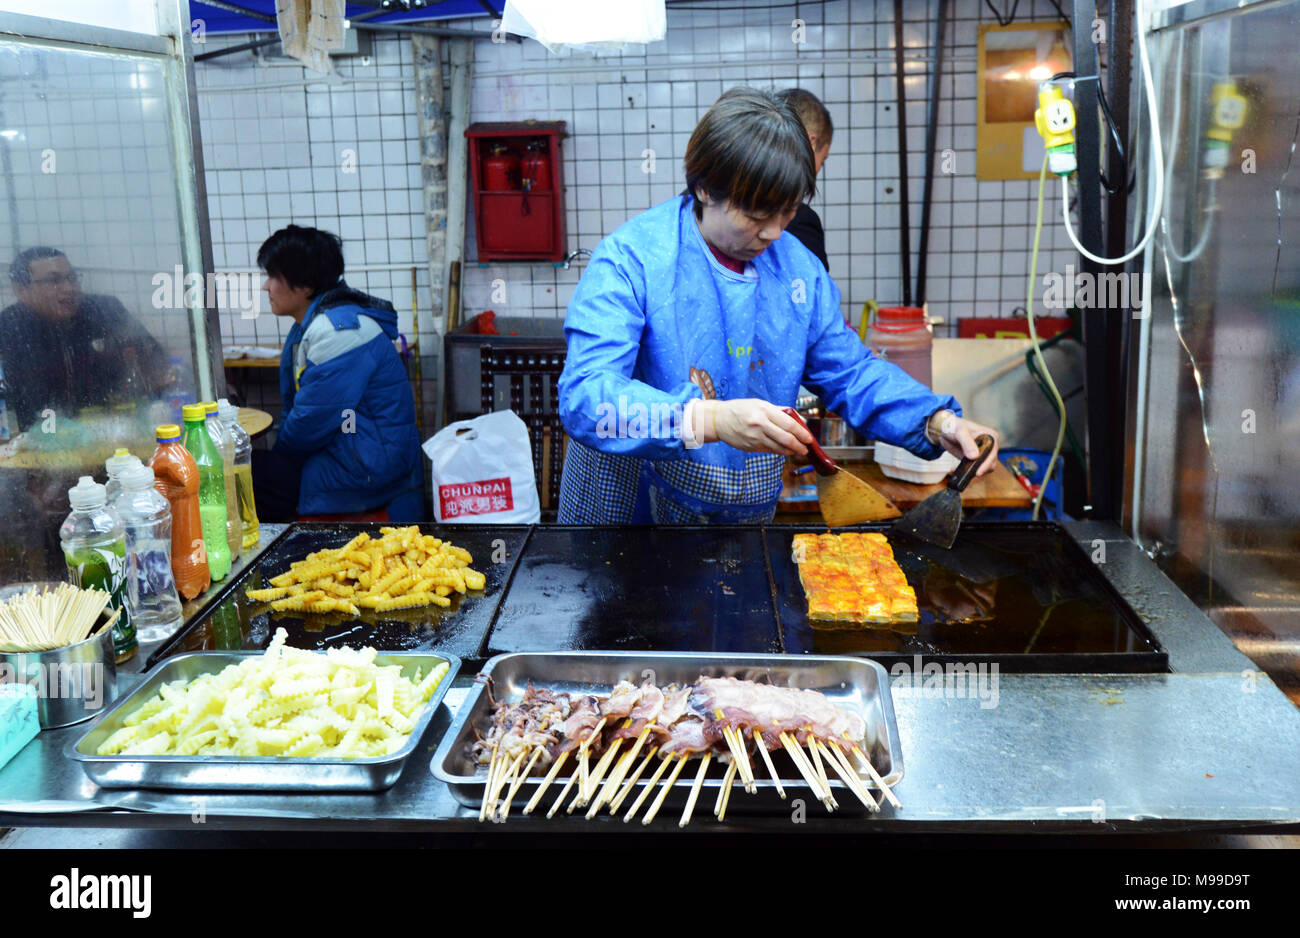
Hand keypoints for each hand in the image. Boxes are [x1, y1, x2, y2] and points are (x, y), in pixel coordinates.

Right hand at [697, 399, 814, 454]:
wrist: (719, 419)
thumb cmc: (741, 409)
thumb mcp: (760, 404)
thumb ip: (781, 411)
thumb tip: (800, 420)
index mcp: (764, 410)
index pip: (789, 424)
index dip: (802, 433)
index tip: (809, 438)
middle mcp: (760, 424)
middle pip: (786, 438)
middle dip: (799, 446)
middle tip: (806, 448)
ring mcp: (754, 437)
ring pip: (778, 448)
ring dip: (790, 451)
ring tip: (797, 451)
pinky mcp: (750, 447)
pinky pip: (769, 450)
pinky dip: (779, 451)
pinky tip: (784, 450)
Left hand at [933, 413, 999, 476]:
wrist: (944, 429)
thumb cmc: (954, 426)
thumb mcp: (960, 432)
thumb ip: (967, 443)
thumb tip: (975, 456)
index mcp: (990, 437)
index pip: (993, 452)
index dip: (987, 463)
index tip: (979, 472)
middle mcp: (989, 446)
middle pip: (990, 463)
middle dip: (980, 470)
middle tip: (968, 474)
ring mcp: (981, 453)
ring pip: (982, 468)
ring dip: (971, 471)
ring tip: (960, 472)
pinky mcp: (973, 459)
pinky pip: (972, 469)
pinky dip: (964, 471)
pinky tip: (954, 469)